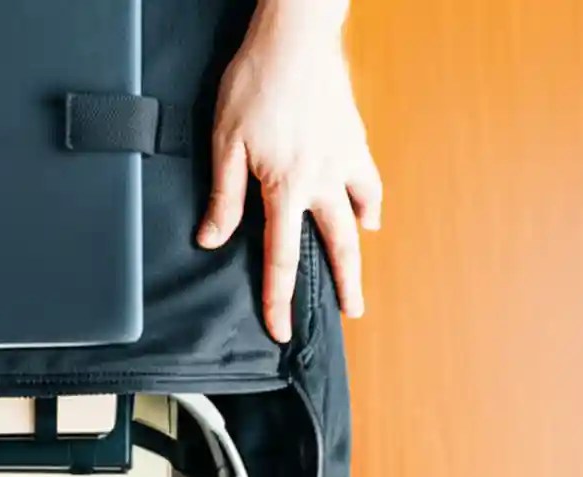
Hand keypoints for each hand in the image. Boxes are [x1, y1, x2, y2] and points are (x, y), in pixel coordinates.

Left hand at [197, 0, 381, 342]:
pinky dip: (370, 203)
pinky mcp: (354, 140)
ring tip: (359, 277)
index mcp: (285, 188)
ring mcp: (344, 160)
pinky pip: (369, 182)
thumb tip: (212, 239)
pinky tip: (368, 215)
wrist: (295, 39)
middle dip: (343, 285)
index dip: (279, 299)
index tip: (281, 330)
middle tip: (350, 313)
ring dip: (360, 251)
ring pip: (358, 218)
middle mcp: (322, 181)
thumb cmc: (255, 83)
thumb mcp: (225, 142)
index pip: (280, 258)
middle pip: (335, 247)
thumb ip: (224, 196)